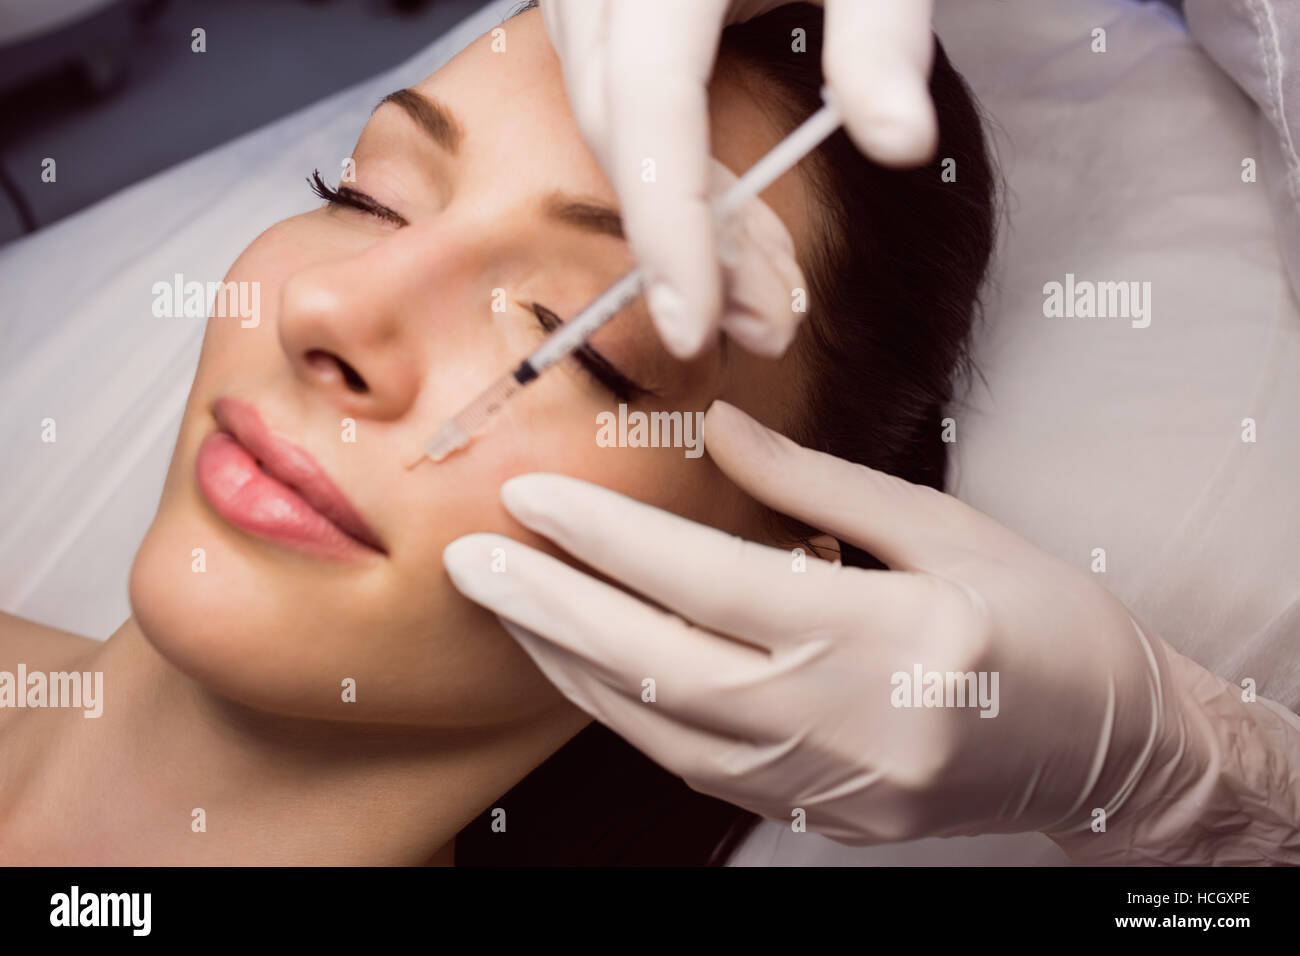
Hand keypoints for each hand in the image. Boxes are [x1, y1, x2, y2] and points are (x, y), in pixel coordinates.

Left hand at [444, 401, 1299, 860]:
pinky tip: (583, 669)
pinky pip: (696, 766)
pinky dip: (627, 714)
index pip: (713, 587)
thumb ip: (821, 486)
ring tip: (509, 609)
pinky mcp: (822, 816)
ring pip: (664, 731)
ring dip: (574, 668)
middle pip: (662, 670)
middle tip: (474, 560)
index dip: (612, 541)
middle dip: (555, 612)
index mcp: (892, 640)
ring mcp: (832, 788)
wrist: (1113, 747)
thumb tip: (721, 432)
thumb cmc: (1047, 620)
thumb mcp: (949, 528)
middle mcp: (850, 728)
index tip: (535, 498)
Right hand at [539, 0, 937, 358]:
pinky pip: (614, 93)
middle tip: (766, 323)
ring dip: (678, 211)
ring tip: (755, 284)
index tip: (696, 328)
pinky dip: (668, 160)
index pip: (649, 114)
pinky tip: (720, 205)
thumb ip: (882, 29)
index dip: (669, 231)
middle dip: (686, 243)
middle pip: (619, 133)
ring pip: (608, 121)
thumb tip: (901, 146)